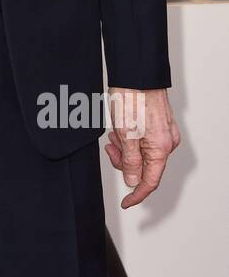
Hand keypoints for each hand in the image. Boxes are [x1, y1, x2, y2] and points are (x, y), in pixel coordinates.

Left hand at [103, 87, 179, 207]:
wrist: (136, 73)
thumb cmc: (132, 98)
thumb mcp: (126, 135)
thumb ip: (131, 162)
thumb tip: (133, 182)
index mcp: (161, 148)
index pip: (150, 181)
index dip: (136, 195)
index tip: (126, 203)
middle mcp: (166, 142)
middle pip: (144, 167)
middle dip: (124, 162)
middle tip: (110, 148)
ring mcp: (163, 133)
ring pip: (142, 153)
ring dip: (125, 148)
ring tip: (114, 132)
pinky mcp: (158, 124)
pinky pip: (143, 140)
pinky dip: (129, 139)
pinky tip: (119, 128)